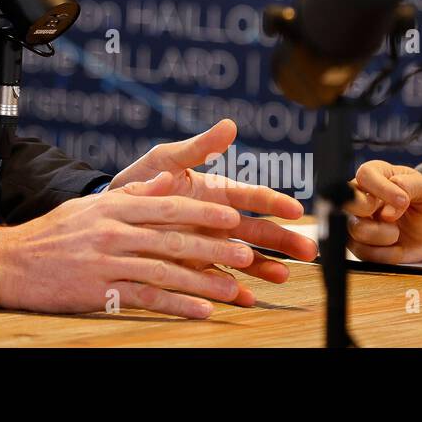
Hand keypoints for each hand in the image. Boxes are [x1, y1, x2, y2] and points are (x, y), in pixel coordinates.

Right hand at [0, 169, 296, 317]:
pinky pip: (146, 299)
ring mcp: (107, 262)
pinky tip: (201, 311)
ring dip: (202, 281)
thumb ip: (132, 194)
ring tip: (234, 289)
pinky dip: (176, 305)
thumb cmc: (53, 232)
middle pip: (171, 238)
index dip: (202, 210)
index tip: (232, 214)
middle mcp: (113, 231)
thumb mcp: (89, 205)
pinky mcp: (100, 290)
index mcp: (113, 206)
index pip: (166, 206)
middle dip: (213, 246)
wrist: (12, 261)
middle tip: (246, 252)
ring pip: (164, 271)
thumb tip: (169, 181)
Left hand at [106, 118, 318, 285]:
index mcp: (217, 192)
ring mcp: (209, 245)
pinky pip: (217, 280)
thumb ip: (199, 147)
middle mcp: (218, 220)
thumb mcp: (167, 158)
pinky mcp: (194, 267)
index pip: (252, 197)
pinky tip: (246, 297)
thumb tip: (229, 124)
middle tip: (309, 250)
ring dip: (266, 266)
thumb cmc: (143, 179)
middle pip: (258, 231)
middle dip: (284, 240)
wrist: (112, 208)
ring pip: (246, 258)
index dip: (275, 203)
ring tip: (284, 275)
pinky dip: (232, 290)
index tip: (296, 210)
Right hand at [344, 160, 421, 262]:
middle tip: (390, 217)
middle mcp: (360, 197)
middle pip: (348, 202)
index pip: (365, 176)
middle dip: (369, 211)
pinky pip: (364, 253)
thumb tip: (388, 210)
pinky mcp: (360, 245)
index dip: (382, 189)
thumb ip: (409, 187)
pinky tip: (396, 247)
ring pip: (355, 230)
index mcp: (375, 175)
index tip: (403, 201)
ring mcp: (357, 221)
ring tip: (397, 232)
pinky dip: (386, 254)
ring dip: (383, 235)